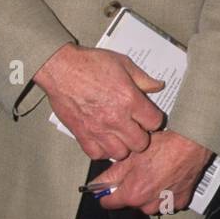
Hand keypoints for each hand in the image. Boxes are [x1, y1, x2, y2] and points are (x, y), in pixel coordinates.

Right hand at [35, 44, 165, 160]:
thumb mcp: (123, 63)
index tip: (148, 116)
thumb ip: (143, 79)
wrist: (60, 68)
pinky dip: (102, 150)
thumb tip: (159, 86)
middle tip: (135, 127)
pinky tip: (103, 138)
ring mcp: (98, 129)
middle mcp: (116, 118)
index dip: (154, 119)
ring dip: (123, 145)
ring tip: (119, 134)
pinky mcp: (82, 135)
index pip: (154, 122)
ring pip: (120, 153)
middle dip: (141, 135)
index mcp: (129, 99)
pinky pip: (97, 154)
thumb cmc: (90, 63)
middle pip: (140, 143)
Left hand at [96, 130, 213, 215]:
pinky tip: (167, 176)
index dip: (106, 192)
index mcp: (133, 194)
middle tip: (138, 170)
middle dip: (131, 189)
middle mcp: (148, 204)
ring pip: (148, 203)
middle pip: (130, 202)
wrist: (192, 143)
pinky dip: (165, 192)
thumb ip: (112, 174)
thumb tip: (98, 183)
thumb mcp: (131, 156)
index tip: (108, 186)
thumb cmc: (165, 146)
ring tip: (154, 171)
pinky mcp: (179, 200)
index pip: (108, 203)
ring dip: (148, 192)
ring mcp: (165, 204)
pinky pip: (166, 201)